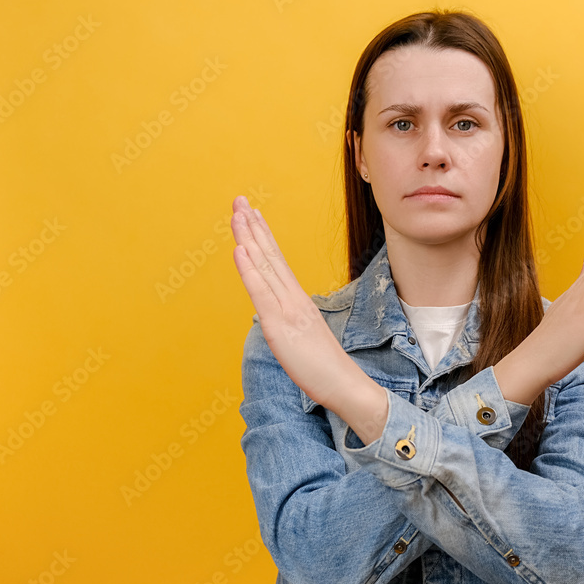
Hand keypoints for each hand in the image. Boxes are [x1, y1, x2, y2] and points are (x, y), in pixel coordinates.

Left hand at [229, 195, 363, 406]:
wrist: (346, 384)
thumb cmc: (326, 368)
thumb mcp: (305, 339)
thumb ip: (293, 323)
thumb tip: (280, 318)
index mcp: (298, 301)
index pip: (277, 262)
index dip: (263, 237)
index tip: (253, 215)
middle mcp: (293, 298)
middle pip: (270, 256)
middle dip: (253, 226)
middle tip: (240, 200)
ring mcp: (287, 309)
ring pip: (264, 266)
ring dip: (248, 237)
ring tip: (238, 213)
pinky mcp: (279, 324)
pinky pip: (261, 292)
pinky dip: (249, 268)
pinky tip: (240, 249)